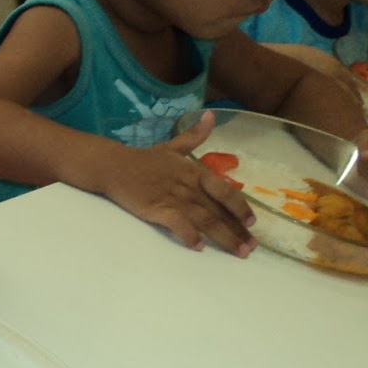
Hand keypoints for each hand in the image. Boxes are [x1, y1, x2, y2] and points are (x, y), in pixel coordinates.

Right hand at [102, 112, 254, 253]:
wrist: (115, 166)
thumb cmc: (145, 159)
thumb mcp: (173, 146)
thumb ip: (195, 135)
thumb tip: (210, 115)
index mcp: (195, 173)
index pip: (226, 191)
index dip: (241, 207)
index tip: (253, 222)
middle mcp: (189, 187)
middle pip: (219, 211)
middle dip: (238, 230)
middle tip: (251, 248)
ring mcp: (173, 199)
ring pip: (205, 220)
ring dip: (223, 237)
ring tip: (237, 253)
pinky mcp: (156, 209)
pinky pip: (178, 224)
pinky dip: (189, 235)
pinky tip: (198, 247)